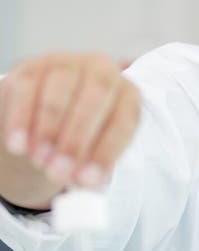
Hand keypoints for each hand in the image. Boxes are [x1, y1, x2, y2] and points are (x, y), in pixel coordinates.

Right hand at [0, 52, 139, 188]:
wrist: (48, 112)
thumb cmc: (83, 135)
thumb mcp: (96, 148)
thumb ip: (93, 166)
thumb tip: (85, 186)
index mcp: (127, 94)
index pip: (123, 123)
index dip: (106, 154)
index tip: (88, 182)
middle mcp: (102, 70)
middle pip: (93, 102)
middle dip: (75, 142)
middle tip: (59, 173)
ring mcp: (66, 63)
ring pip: (58, 94)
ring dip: (48, 132)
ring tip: (39, 162)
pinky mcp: (33, 67)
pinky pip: (26, 92)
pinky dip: (21, 121)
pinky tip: (18, 146)